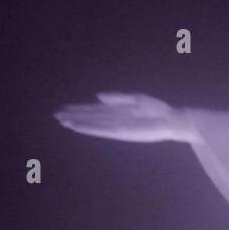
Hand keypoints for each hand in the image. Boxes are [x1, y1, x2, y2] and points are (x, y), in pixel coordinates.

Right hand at [53, 92, 198, 143]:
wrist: (171, 120)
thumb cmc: (157, 110)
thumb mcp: (136, 99)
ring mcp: (118, 126)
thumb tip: (98, 97)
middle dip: (75, 116)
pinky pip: (103, 130)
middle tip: (57, 116)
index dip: (80, 109)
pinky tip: (80, 127)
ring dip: (79, 123)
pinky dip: (91, 129)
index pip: (95, 110)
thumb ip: (117, 98)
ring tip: (63, 121)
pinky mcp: (123, 132)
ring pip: (93, 124)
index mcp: (118, 110)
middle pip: (91, 117)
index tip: (65, 108)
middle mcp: (115, 119)